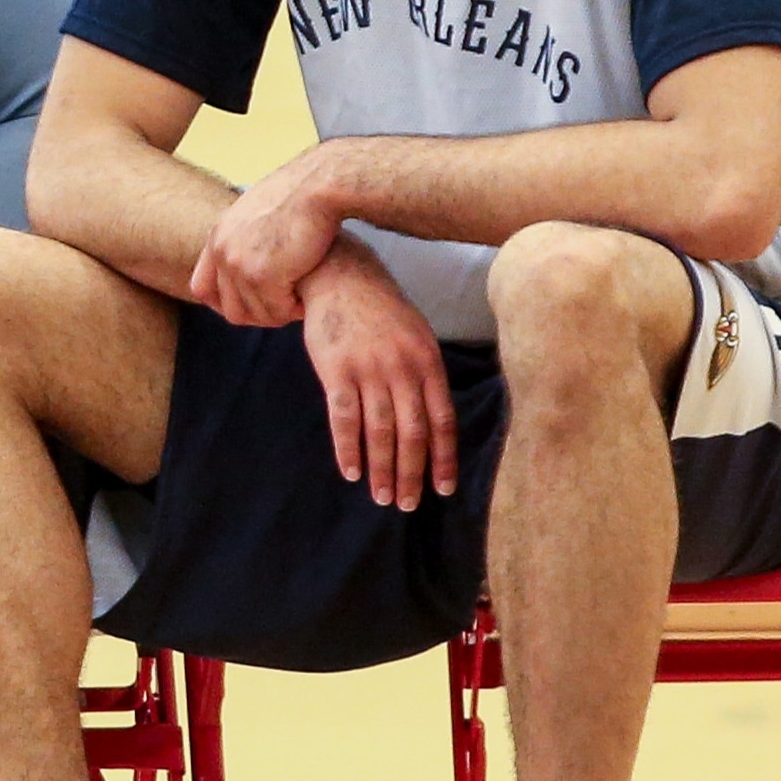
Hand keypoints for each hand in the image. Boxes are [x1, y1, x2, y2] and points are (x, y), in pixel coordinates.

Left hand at [191, 144, 347, 325]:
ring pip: (255, 314)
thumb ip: (246, 238)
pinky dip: (294, 310)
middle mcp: (222, 251)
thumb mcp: (259, 214)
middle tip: (286, 306)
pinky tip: (307, 298)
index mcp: (218, 236)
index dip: (226, 303)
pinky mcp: (262, 275)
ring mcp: (238, 264)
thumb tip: (251, 262)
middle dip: (260, 314)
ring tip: (300, 300)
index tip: (252, 305)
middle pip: (231, 309)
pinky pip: (276, 311)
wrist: (319, 185)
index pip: (201, 288)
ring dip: (280, 313)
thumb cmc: (302, 197)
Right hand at [300, 242, 455, 511]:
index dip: (443, 458)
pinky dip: (347, 448)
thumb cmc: (380, 310)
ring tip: (381, 497)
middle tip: (407, 504)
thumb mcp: (416, 335)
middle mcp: (403, 369)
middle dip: (411, 473)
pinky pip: (344, 418)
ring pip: (380, 431)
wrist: (341, 277)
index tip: (443, 489)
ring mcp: (369, 370)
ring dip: (381, 469)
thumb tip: (433, 423)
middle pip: (412, 433)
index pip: (442, 421)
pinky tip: (350, 472)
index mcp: (428, 362)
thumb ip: (425, 376)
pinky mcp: (336, 370)